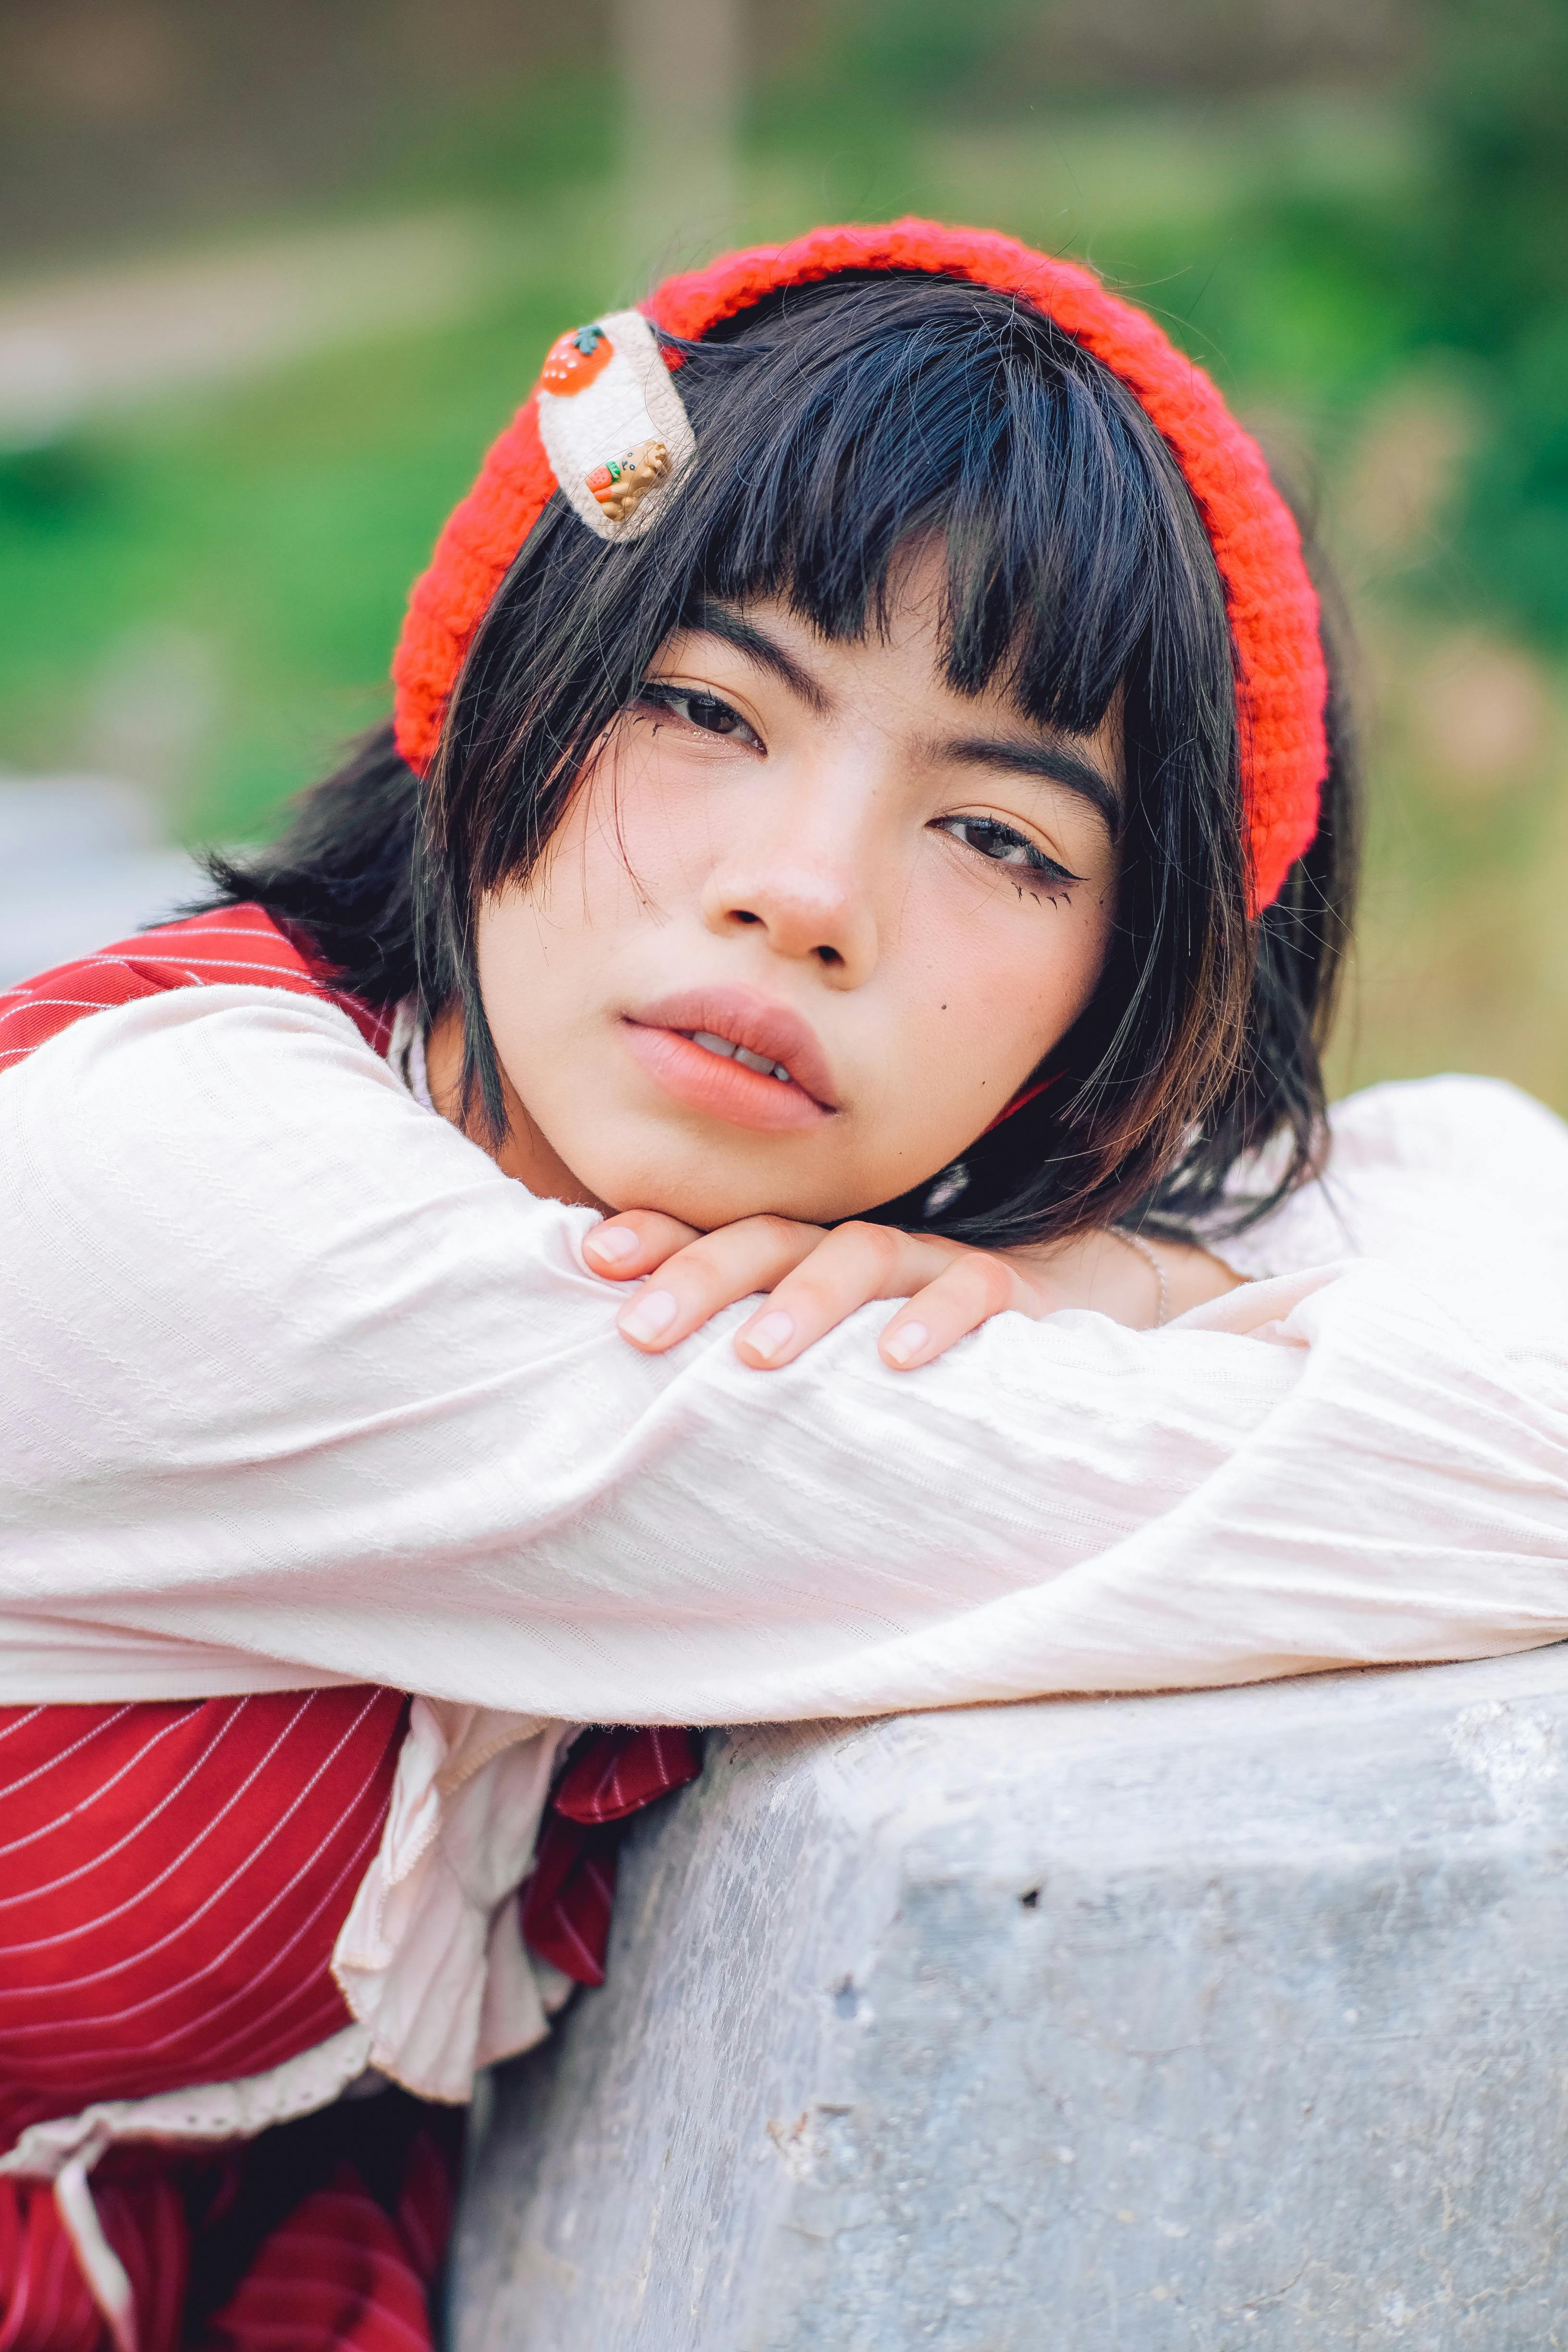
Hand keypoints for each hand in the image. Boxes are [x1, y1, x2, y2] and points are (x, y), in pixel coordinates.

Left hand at [580, 1210, 1204, 1371]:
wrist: (1060, 1318)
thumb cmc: (904, 1345)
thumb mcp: (818, 1348)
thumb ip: (745, 1346)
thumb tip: (631, 1376)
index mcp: (801, 1255)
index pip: (717, 1233)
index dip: (657, 1237)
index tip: (594, 1259)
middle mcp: (854, 1249)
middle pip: (770, 1237)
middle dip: (701, 1275)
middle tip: (640, 1328)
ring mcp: (929, 1263)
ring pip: (859, 1256)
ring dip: (804, 1300)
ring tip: (756, 1354)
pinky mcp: (1005, 1294)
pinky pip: (969, 1290)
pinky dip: (933, 1319)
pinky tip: (898, 1358)